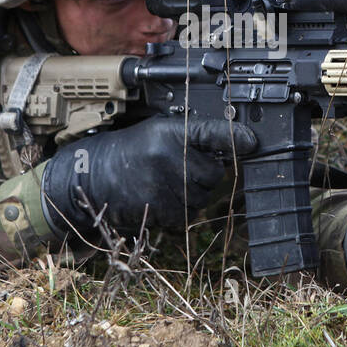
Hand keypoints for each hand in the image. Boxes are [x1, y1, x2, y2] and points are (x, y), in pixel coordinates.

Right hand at [40, 116, 256, 235]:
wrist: (93, 176)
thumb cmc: (130, 153)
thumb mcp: (157, 134)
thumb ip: (190, 139)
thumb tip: (231, 150)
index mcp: (170, 132)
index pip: (212, 132)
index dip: (236, 138)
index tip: (253, 142)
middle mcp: (168, 154)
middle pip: (215, 173)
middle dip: (205, 176)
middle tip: (182, 170)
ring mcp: (164, 182)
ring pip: (203, 198)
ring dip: (193, 196)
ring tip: (167, 184)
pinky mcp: (158, 207)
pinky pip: (187, 215)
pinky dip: (180, 212)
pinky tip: (161, 199)